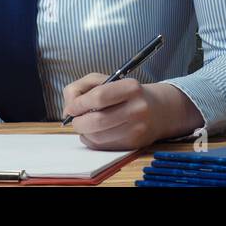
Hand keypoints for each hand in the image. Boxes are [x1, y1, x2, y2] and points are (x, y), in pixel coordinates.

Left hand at [60, 74, 203, 149]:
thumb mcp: (105, 79)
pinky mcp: (134, 145)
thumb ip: (81, 88)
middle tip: (75, 119)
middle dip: (78, 122)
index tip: (71, 107)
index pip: (98, 97)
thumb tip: (68, 110)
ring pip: (98, 137)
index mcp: (131, 88)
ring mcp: (137, 129)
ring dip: (84, 132)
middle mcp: (137, 109)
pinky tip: (95, 132)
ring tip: (85, 124)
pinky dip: (92, 141)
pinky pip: (104, 146)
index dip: (79, 104)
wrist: (158, 110)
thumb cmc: (125, 93)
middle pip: (97, 121)